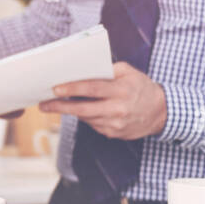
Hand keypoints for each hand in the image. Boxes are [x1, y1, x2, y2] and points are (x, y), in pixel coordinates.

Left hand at [39, 61, 166, 139]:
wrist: (161, 112)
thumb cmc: (141, 87)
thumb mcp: (129, 72)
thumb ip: (108, 70)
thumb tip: (83, 69)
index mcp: (122, 91)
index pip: (92, 89)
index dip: (72, 88)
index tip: (55, 88)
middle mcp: (118, 109)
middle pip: (83, 109)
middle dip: (60, 106)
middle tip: (43, 104)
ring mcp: (116, 124)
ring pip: (85, 118)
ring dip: (69, 111)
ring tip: (53, 105)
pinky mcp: (113, 134)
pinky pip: (93, 124)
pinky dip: (84, 117)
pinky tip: (77, 110)